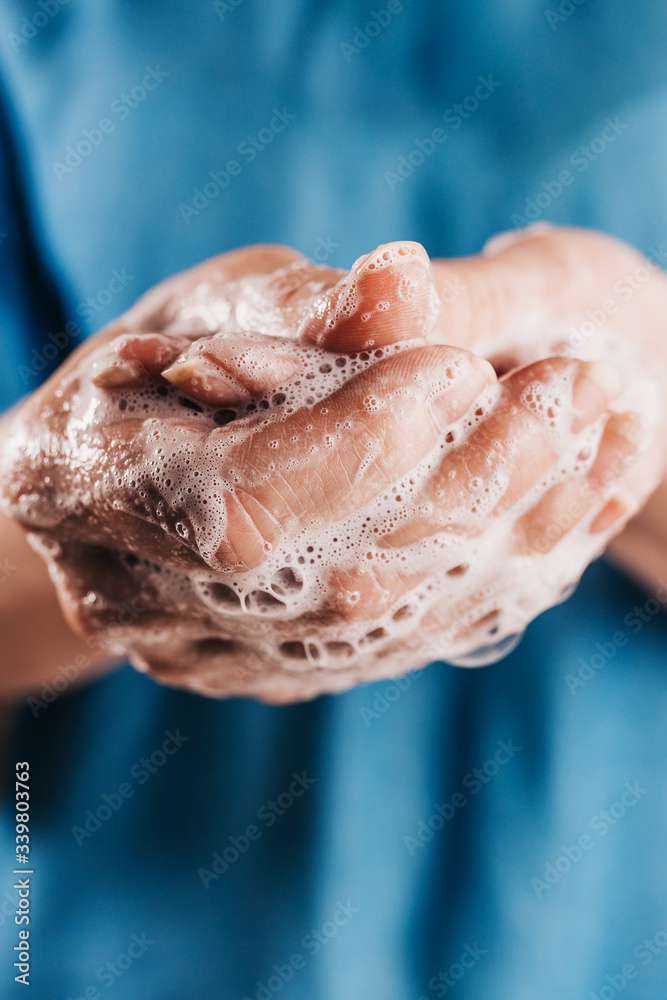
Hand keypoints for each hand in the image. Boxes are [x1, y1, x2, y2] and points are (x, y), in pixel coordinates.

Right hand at [1, 232, 662, 701]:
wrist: (134, 468)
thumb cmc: (168, 360)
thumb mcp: (215, 303)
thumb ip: (301, 309)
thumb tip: (398, 285)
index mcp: (88, 484)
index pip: (247, 498)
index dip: (364, 442)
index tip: (462, 365)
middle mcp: (148, 602)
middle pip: (341, 577)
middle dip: (479, 480)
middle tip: (574, 386)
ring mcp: (224, 652)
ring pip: (396, 619)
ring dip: (520, 525)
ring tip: (603, 429)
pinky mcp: (291, 669)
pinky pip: (413, 640)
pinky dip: (513, 571)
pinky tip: (581, 501)